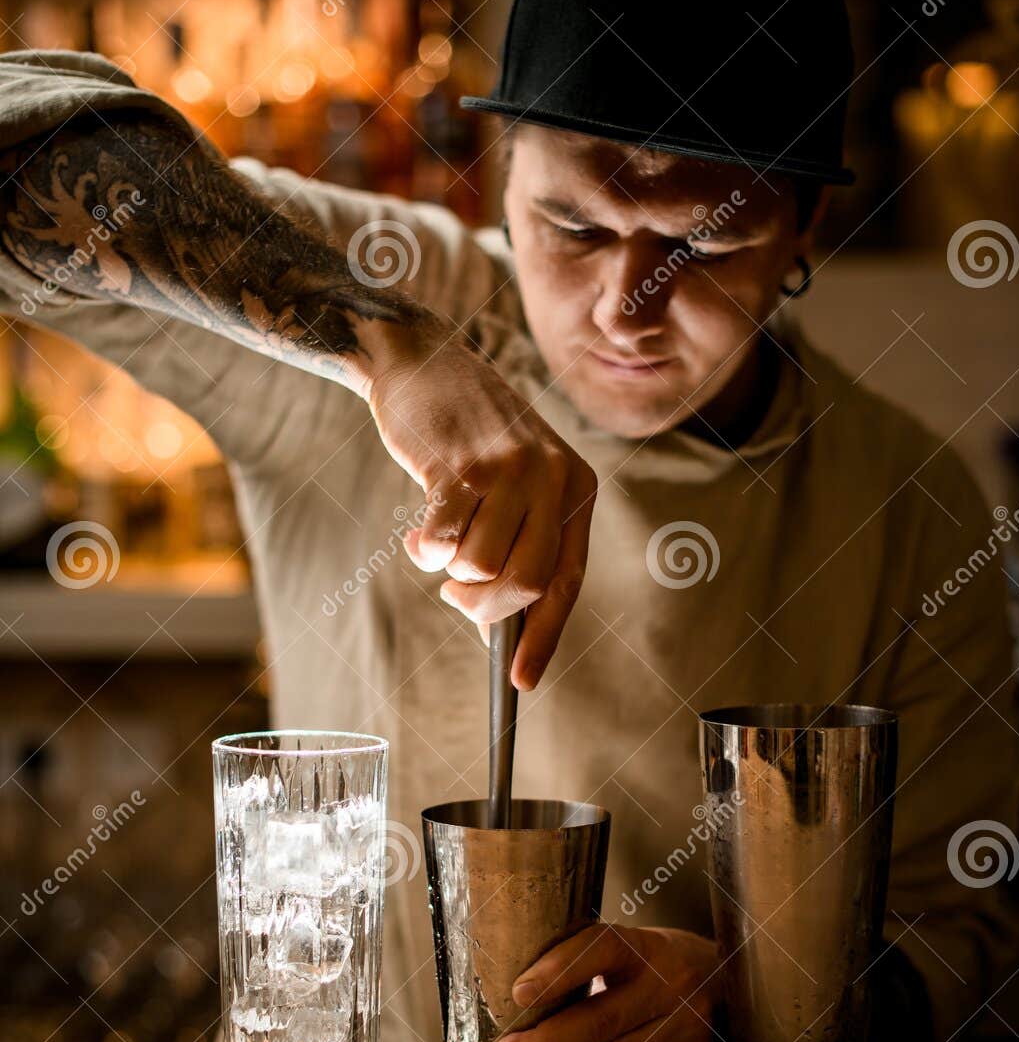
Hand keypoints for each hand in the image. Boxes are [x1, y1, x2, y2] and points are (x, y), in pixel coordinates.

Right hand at [366, 317, 596, 689]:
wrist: (424, 360)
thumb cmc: (467, 437)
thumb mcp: (514, 484)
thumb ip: (518, 547)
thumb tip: (499, 632)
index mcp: (575, 487)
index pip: (567, 581)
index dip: (544, 637)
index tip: (522, 681)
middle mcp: (551, 478)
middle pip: (526, 583)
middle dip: (484, 607)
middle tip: (457, 594)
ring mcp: (507, 469)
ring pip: (480, 566)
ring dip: (449, 569)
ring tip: (441, 539)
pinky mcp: (458, 465)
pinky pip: (440, 542)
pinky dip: (423, 550)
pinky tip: (420, 529)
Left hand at [483, 924, 717, 1041]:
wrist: (721, 972)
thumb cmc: (647, 962)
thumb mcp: (620, 947)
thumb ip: (577, 963)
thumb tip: (507, 999)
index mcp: (640, 945)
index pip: (599, 949)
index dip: (559, 970)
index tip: (518, 993)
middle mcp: (667, 982)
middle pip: (600, 1018)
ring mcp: (685, 1021)